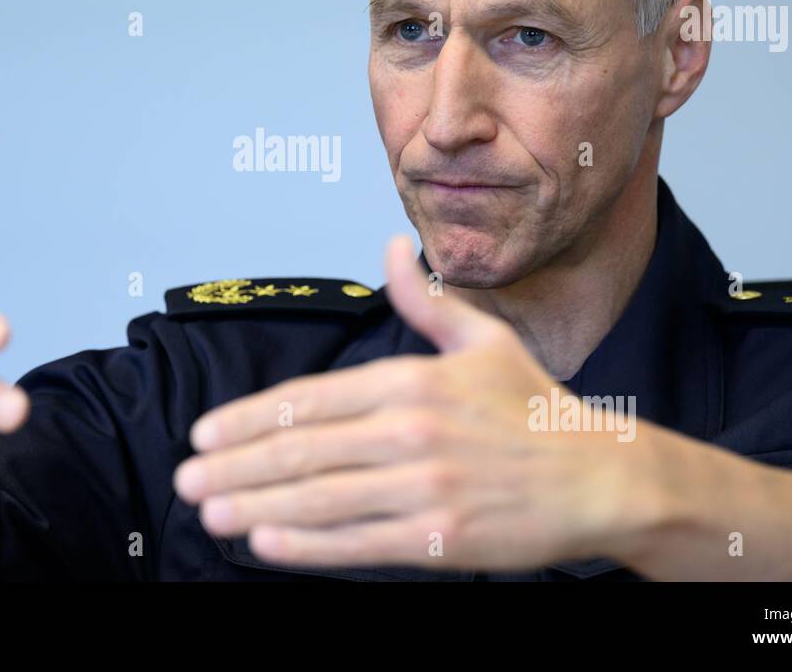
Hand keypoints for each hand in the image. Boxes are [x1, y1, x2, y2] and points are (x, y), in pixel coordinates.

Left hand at [172, 235, 660, 571]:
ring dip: (255, 506)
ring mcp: (425, 487)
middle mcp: (411, 431)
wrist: (602, 477)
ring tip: (210, 512)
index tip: (206, 434)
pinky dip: (306, 544)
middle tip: (188, 479)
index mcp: (411, 381)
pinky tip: (266, 543)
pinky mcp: (440, 537)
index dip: (249, 419)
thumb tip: (391, 247)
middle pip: (301, 450)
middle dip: (235, 466)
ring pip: (319, 498)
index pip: (309, 401)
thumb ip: (426, 301)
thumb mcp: (484, 341)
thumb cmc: (537, 411)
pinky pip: (358, 543)